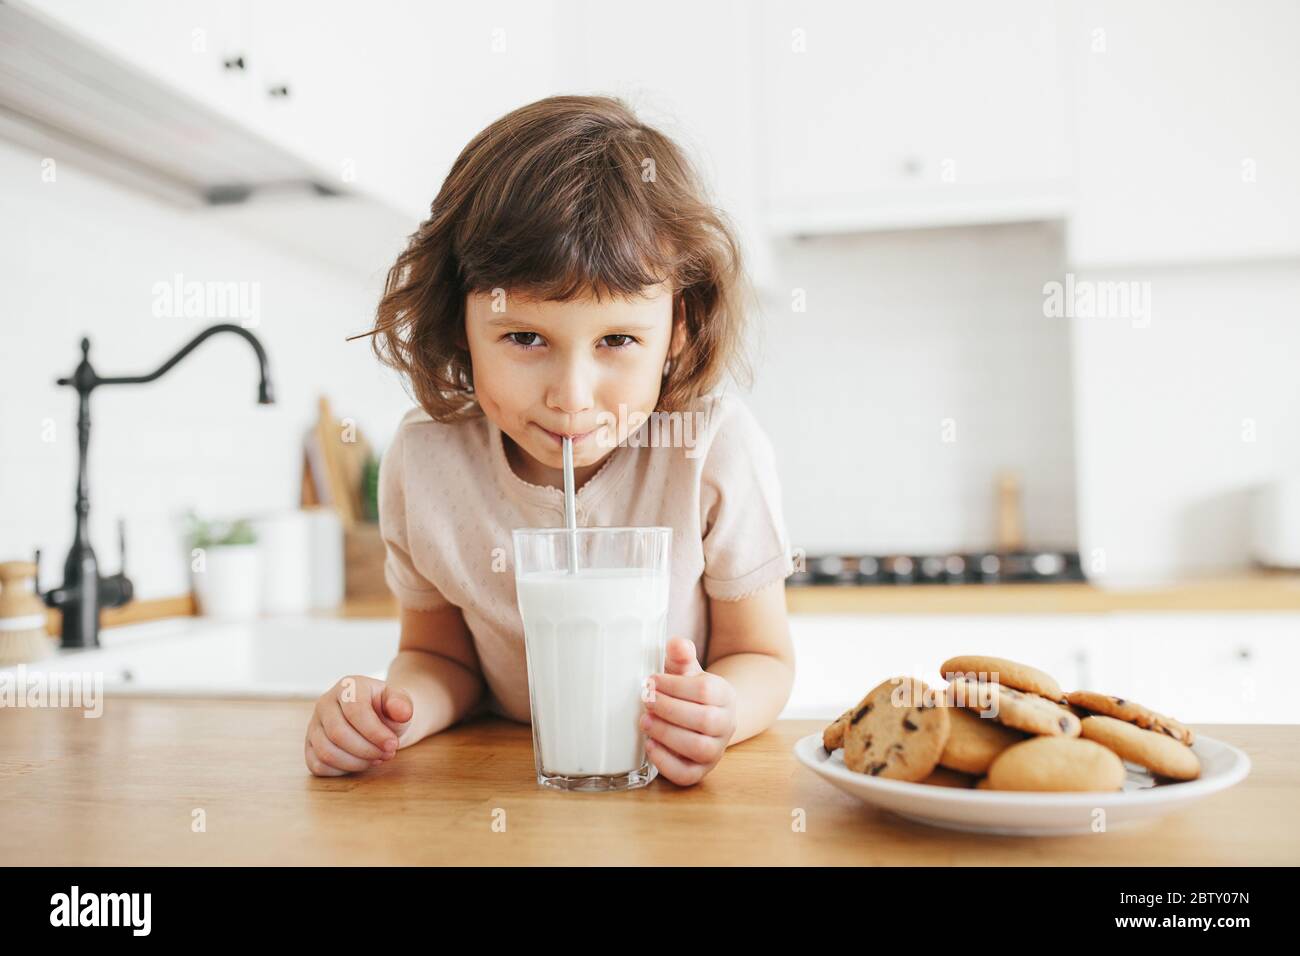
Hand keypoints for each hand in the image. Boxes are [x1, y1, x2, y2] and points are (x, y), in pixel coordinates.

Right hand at [305, 675, 412, 775]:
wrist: (378, 719)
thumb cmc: (387, 711)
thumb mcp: (400, 703)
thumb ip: (402, 705)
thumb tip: (403, 712)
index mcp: (347, 686)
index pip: (354, 710)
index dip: (374, 732)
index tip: (392, 745)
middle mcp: (325, 703)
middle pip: (338, 734)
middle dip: (367, 750)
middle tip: (387, 754)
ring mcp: (314, 725)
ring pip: (326, 752)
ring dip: (356, 763)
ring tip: (376, 758)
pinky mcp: (309, 746)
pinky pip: (318, 765)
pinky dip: (342, 770)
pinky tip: (360, 763)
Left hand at [640, 637, 736, 785]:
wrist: (702, 717)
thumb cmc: (687, 691)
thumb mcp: (686, 670)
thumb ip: (681, 655)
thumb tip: (676, 644)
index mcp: (725, 695)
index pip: (705, 690)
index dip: (674, 685)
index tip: (651, 681)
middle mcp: (727, 724)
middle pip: (706, 720)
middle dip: (670, 709)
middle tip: (645, 701)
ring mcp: (716, 750)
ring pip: (699, 748)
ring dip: (667, 734)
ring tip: (644, 722)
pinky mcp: (701, 771)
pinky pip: (688, 774)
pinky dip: (666, 762)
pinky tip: (649, 746)